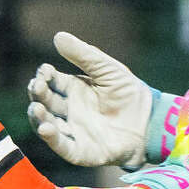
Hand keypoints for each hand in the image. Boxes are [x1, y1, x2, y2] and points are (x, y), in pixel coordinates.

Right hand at [27, 31, 177, 167]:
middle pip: (45, 102)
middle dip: (39, 94)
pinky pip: (63, 147)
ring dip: (38, 117)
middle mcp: (69, 111)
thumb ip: (84, 55)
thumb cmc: (130, 94)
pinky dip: (52, 139)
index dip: (44, 76)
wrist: (152, 120)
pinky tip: (45, 129)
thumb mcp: (108, 70)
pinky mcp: (82, 152)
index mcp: (73, 90)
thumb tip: (58, 36)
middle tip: (38, 86)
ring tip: (36, 108)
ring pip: (48, 125)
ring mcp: (74, 132)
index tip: (45, 71)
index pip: (51, 82)